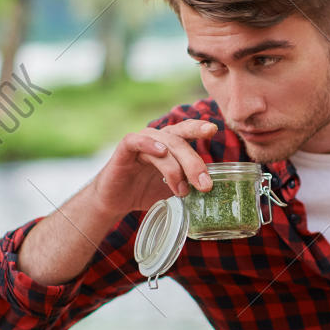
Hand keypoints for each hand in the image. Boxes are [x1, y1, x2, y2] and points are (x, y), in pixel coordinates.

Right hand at [89, 119, 219, 215]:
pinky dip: (149, 144)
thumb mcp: (174, 189)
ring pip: (164, 145)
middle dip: (194, 163)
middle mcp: (158, 139)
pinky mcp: (124, 149)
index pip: (187, 131)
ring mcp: (141, 142)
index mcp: (171, 144)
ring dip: (176, 168)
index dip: (200, 127)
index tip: (214, 130)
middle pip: (180, 141)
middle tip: (205, 185)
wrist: (116, 201)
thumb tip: (212, 189)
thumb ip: (190, 183)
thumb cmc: (146, 191)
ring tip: (181, 190)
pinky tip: (160, 152)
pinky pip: (136, 141)